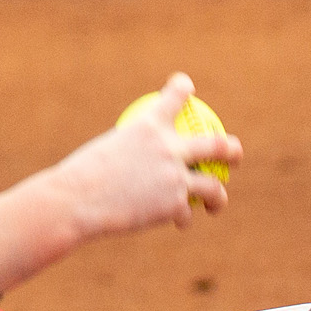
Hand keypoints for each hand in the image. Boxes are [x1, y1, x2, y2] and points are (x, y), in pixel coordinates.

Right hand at [0, 73, 242, 294]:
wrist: (77, 201)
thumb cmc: (79, 178)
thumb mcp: (102, 154)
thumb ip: (127, 153)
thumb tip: (130, 160)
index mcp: (148, 125)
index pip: (174, 96)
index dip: (183, 89)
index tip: (186, 87)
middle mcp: (168, 147)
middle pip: (215, 144)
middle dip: (230, 149)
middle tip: (233, 154)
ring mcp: (175, 176)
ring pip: (212, 186)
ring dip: (219, 196)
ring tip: (217, 203)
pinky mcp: (173, 204)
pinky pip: (185, 212)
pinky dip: (182, 218)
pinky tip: (180, 224)